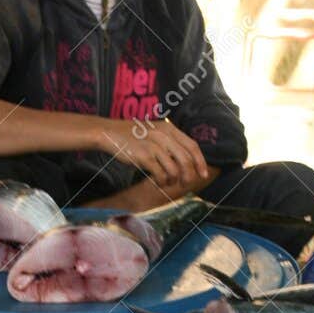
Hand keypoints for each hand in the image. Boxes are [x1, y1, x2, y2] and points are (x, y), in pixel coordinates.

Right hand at [97, 116, 211, 188]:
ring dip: (174, 180)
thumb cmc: (133, 136)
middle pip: (185, 159)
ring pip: (174, 169)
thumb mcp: (154, 132)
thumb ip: (169, 142)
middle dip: (189, 175)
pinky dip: (162, 182)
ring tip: (169, 183)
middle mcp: (163, 135)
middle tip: (187, 184)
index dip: (200, 161)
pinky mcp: (144, 156)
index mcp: (169, 128)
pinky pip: (160, 174)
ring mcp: (154, 145)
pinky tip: (158, 183)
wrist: (110, 134)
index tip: (203, 174)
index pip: (192, 145)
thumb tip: (185, 161)